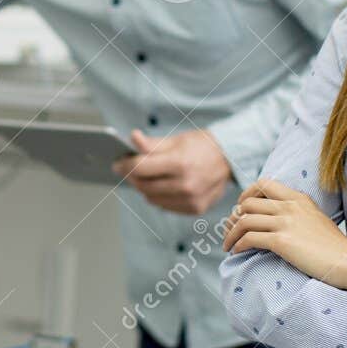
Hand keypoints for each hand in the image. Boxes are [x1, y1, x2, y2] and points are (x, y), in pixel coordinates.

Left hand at [112, 129, 231, 214]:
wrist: (230, 158)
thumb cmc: (200, 145)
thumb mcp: (176, 139)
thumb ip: (152, 144)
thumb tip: (132, 138)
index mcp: (180, 163)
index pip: (140, 168)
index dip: (125, 165)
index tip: (117, 163)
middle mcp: (186, 184)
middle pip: (144, 185)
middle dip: (132, 177)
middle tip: (128, 169)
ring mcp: (191, 200)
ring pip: (152, 198)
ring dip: (144, 188)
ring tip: (145, 177)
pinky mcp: (195, 209)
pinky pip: (165, 206)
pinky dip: (159, 197)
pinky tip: (161, 186)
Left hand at [220, 178, 346, 292]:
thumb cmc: (334, 247)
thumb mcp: (315, 219)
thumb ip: (297, 214)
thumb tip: (275, 220)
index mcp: (298, 198)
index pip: (263, 184)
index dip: (246, 194)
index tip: (240, 209)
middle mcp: (290, 206)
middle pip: (248, 203)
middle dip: (233, 217)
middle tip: (230, 231)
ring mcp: (286, 222)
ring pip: (244, 221)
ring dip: (231, 234)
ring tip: (228, 245)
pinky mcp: (282, 241)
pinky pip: (249, 239)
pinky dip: (238, 245)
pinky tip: (236, 252)